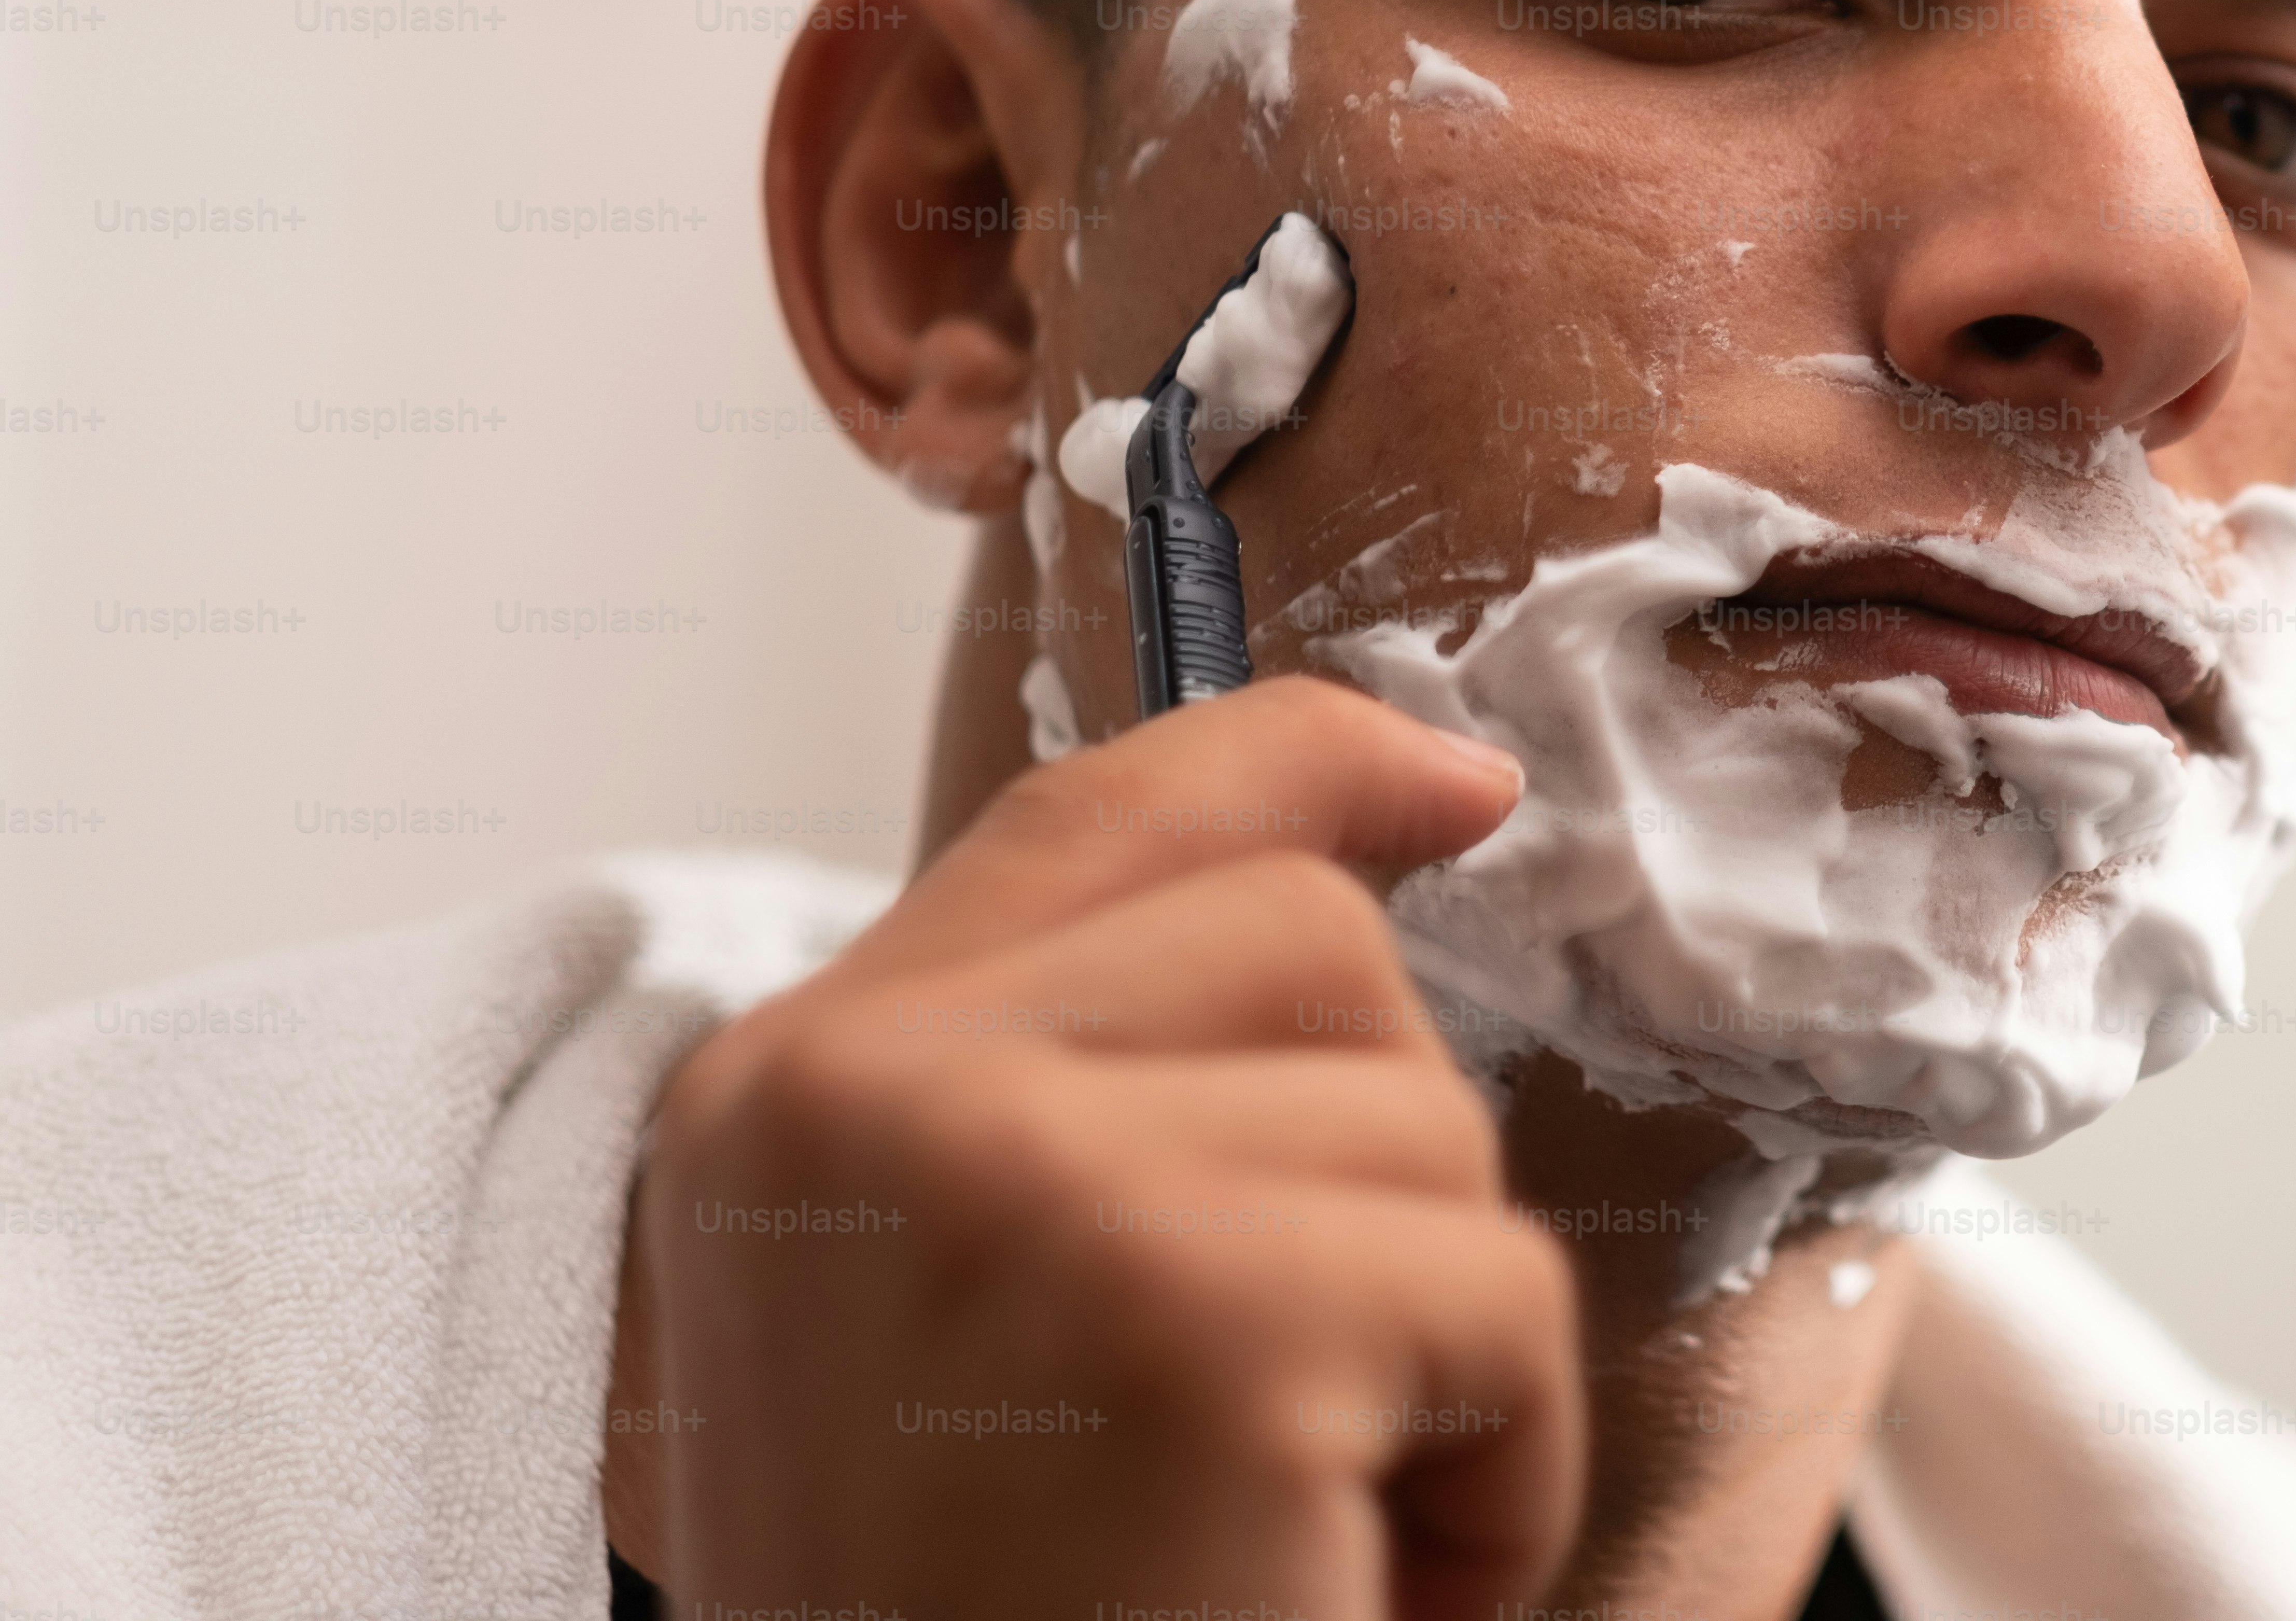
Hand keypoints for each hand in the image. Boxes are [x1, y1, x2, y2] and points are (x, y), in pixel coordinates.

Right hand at [625, 677, 1574, 1619]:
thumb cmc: (998, 1611)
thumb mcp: (983, 1317)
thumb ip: (1110, 1069)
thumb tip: (1412, 805)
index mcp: (790, 1090)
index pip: (1092, 809)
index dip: (1299, 767)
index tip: (1455, 787)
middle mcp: (862, 1096)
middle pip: (1309, 946)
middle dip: (1379, 1180)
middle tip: (1282, 1421)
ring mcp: (1016, 1183)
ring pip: (1426, 1130)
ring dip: (1438, 1361)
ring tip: (1295, 1534)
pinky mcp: (1191, 1314)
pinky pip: (1497, 1298)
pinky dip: (1497, 1481)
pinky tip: (1351, 1596)